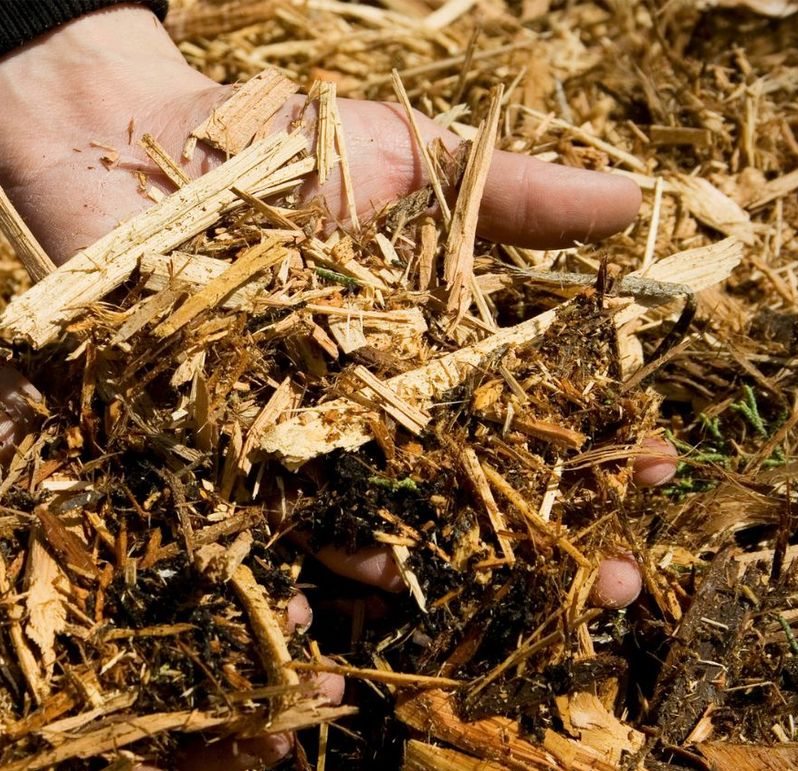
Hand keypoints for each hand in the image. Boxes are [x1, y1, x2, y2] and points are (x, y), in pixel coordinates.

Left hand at [0, 7, 671, 604]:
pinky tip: (362, 579)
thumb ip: (509, 195)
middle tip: (618, 583)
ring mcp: (293, 437)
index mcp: (425, 348)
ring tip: (498, 597)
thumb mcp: (408, 162)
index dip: (596, 442)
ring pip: (372, 516)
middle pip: (465, 484)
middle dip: (544, 533)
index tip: (659, 466)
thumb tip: (636, 201)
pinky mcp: (213, 449)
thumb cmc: (282, 146)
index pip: (527, 408)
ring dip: (439, 561)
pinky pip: (265, 514)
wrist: (137, 145)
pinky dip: (308, 551)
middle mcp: (368, 408)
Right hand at [0, 254, 340, 770]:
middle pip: (111, 685)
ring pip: (151, 601)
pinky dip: (217, 521)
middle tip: (283, 730)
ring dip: (230, 627)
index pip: (17, 748)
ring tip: (309, 644)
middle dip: (197, 713)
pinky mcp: (73, 464)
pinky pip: (153, 501)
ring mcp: (45, 539)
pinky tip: (287, 535)